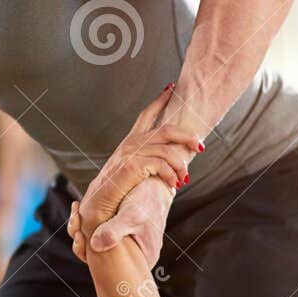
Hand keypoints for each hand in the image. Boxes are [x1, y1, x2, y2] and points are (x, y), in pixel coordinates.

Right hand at [74, 86, 198, 250]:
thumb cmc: (116, 193)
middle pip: (166, 128)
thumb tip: (175, 161)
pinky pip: (162, 165)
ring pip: (168, 149)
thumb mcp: (132, 172)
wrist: (98, 209)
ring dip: (182, 164)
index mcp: (130, 141)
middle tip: (200, 145)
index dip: (160, 99)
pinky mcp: (132, 165)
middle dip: (187, 135)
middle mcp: (130, 143)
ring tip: (185, 179)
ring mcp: (130, 153)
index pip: (147, 114)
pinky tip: (174, 184)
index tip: (172, 87)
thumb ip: (149, 162)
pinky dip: (172, 174)